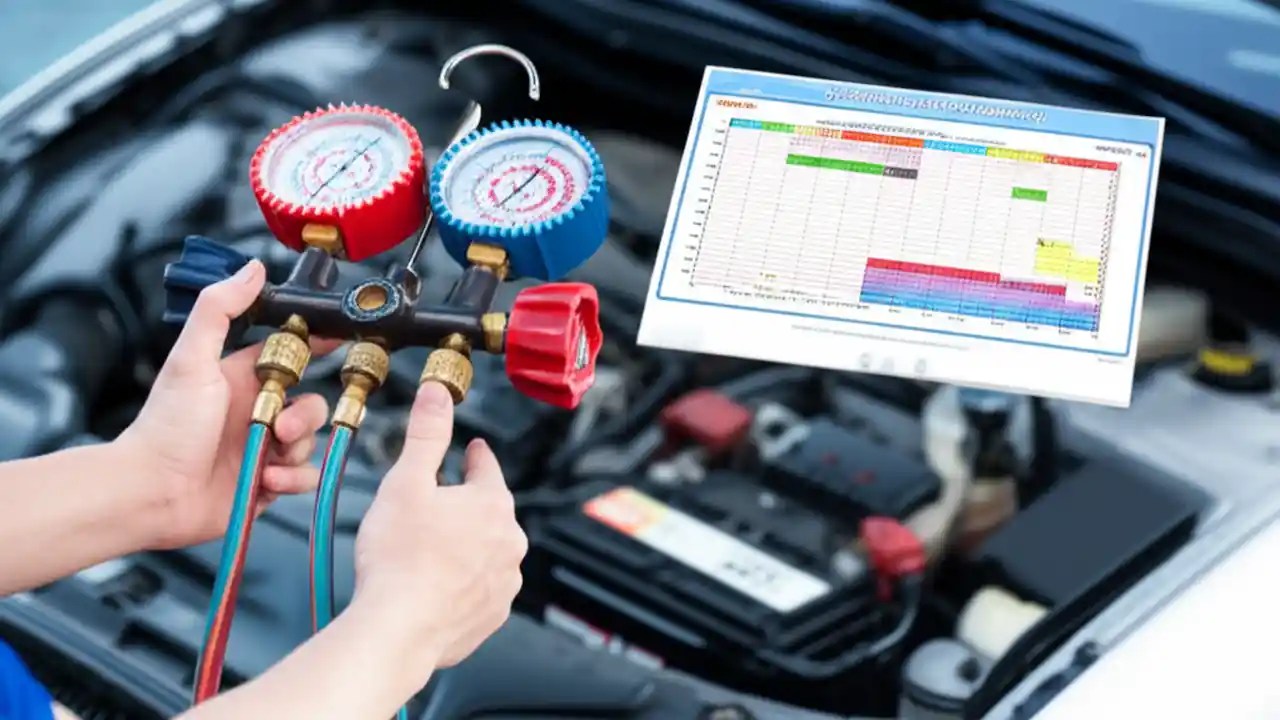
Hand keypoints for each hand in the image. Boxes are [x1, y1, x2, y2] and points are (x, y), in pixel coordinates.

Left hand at [118, 260, 335, 549]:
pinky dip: (293, 479)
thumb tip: (253, 269)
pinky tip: (266, 480)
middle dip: (306, 415)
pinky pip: (304, 476)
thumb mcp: (192, 359)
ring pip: (312, 441)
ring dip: (298, 448)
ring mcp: (264, 448)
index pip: (291, 352)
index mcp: (243, 378)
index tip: (340, 338)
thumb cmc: (166, 426)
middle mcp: (257, 412)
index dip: (318, 344)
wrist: (152, 493)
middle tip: (281, 426)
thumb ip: (219, 310)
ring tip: (269, 457)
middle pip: (312, 403)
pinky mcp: (268, 482)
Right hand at [353, 382, 526, 674]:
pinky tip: (432, 585)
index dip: (475, 456)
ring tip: (426, 552)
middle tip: (429, 509)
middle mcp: (509, 542)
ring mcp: (504, 582)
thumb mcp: (406, 482)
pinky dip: (460, 584)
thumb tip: (438, 394)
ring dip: (463, 547)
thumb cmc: (398, 559)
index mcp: (493, 504)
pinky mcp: (492, 616)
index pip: (487, 467)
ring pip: (485, 552)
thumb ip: (426, 434)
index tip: (472, 451)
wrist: (397, 629)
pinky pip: (477, 589)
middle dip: (463, 506)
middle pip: (487, 511)